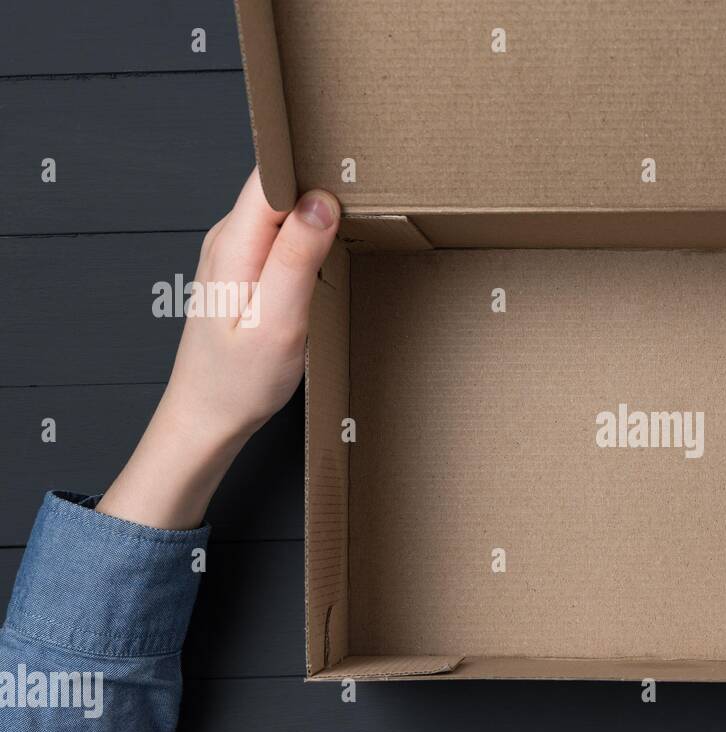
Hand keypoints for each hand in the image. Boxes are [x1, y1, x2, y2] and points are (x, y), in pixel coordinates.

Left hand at [97, 170, 339, 529]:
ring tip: (354, 227)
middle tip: (368, 206)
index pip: (274, 174)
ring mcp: (233, 250)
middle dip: (323, 188)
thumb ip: (296, 259)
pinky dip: (308, 238)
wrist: (206, 417)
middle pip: (281, 185)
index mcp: (233, 243)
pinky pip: (280, 232)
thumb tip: (321, 201)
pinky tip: (326, 257)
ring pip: (283, 208)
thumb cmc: (240, 381)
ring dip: (318, 215)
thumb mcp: (278, 323)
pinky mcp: (243, 267)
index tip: (355, 177)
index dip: (315, 167)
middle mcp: (227, 236)